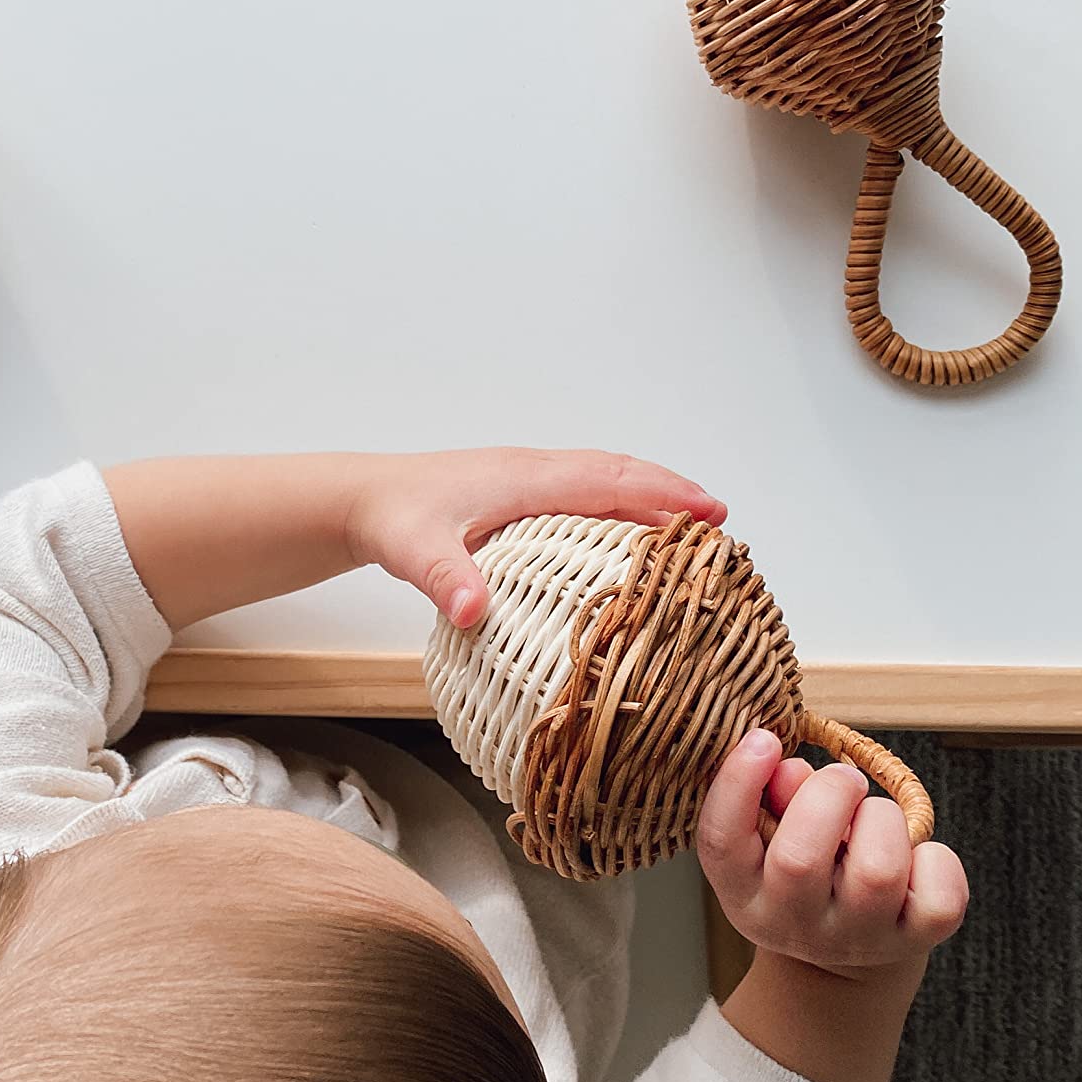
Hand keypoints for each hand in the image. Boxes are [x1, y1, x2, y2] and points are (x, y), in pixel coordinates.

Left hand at [344, 447, 724, 628]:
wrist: (361, 499)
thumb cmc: (391, 520)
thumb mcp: (413, 552)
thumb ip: (445, 579)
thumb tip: (472, 610)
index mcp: (524, 479)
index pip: (608, 481)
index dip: (661, 494)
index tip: (708, 513)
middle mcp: (533, 472)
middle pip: (618, 472)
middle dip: (671, 490)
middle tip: (720, 521)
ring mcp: (527, 480)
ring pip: (603, 478)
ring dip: (648, 494)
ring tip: (690, 526)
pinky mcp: (517, 494)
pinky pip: (582, 491)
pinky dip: (617, 504)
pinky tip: (626, 534)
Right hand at [698, 730, 967, 983]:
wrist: (844, 952)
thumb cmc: (805, 868)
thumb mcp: (772, 835)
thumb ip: (773, 797)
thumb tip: (790, 768)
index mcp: (743, 891)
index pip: (721, 841)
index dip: (739, 782)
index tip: (766, 738)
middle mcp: (793, 923)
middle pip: (800, 859)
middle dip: (830, 793)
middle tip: (845, 780)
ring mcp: (856, 939)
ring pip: (878, 871)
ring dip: (882, 820)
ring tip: (876, 821)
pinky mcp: (914, 941)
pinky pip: (940, 896)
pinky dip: (936, 859)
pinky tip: (914, 857)